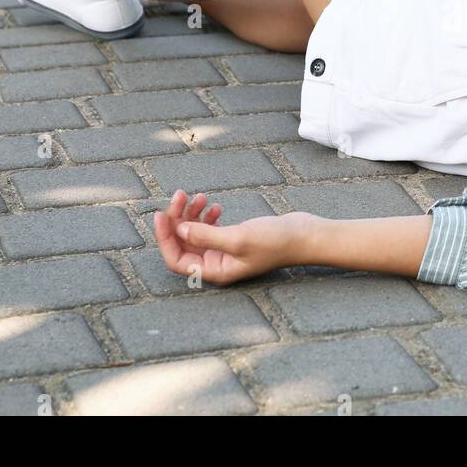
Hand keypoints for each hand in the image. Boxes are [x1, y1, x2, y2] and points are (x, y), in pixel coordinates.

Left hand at [153, 189, 313, 284]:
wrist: (306, 235)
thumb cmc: (276, 241)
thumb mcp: (238, 238)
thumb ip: (206, 236)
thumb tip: (178, 230)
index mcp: (216, 271)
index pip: (177, 260)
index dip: (165, 238)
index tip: (160, 215)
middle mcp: (218, 264)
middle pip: (184, 244)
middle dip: (178, 220)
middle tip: (181, 195)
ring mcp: (226, 252)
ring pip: (196, 233)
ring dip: (192, 214)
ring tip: (198, 196)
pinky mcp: (235, 239)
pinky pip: (210, 229)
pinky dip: (207, 216)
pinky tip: (214, 206)